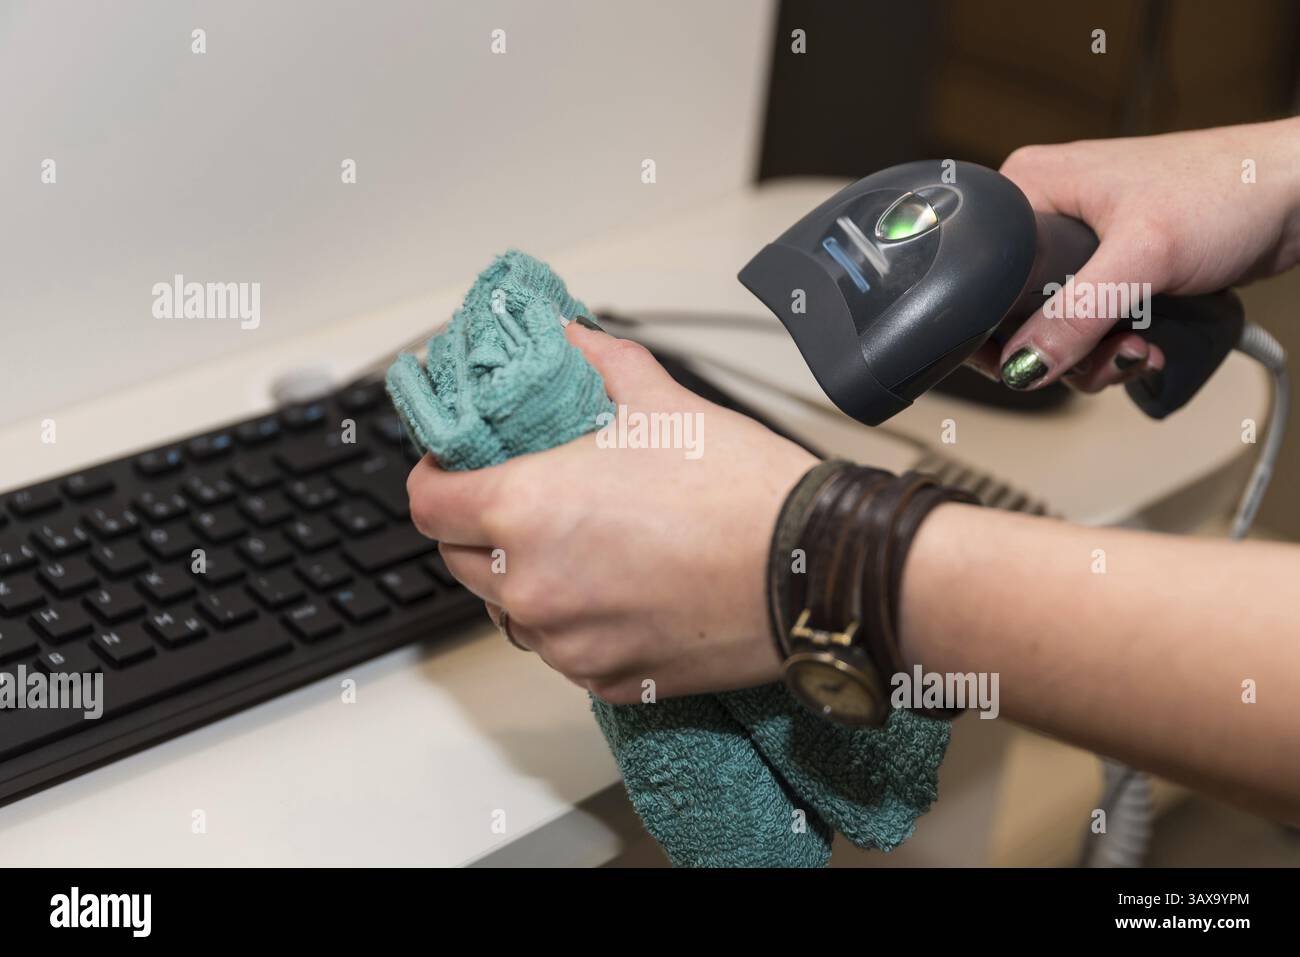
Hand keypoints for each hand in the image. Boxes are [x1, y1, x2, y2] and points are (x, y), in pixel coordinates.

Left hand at [405, 324, 818, 702]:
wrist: (811, 566)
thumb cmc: (739, 489)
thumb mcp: (659, 399)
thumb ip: (593, 361)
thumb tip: (564, 337)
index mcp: (524, 510)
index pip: (426, 504)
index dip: (437, 477)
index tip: (462, 466)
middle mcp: (532, 586)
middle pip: (458, 559)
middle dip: (481, 526)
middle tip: (530, 498)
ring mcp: (567, 641)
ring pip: (510, 609)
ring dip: (526, 578)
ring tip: (583, 545)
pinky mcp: (606, 679)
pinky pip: (562, 649)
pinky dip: (575, 622)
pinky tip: (621, 588)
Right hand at [967, 118, 1299, 391]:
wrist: (1299, 192)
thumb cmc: (1231, 187)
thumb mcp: (1143, 257)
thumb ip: (1075, 316)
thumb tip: (1022, 367)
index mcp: (1030, 188)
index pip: (980, 275)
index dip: (997, 328)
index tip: (1032, 360)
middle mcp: (1048, 213)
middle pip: (1016, 311)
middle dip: (1060, 350)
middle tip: (1107, 353)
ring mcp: (1081, 245)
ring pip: (1053, 328)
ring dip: (1094, 356)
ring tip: (1139, 349)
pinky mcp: (1113, 269)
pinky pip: (1087, 325)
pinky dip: (1112, 346)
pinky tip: (1146, 344)